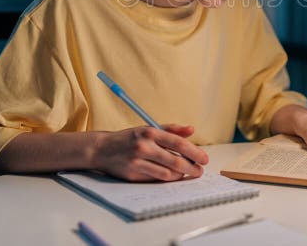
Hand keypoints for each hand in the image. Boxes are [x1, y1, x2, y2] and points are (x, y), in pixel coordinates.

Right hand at [92, 124, 208, 181]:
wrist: (102, 149)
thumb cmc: (130, 138)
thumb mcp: (148, 128)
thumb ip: (171, 129)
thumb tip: (191, 130)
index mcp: (150, 132)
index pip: (178, 142)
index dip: (194, 152)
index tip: (204, 158)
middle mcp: (144, 146)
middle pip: (175, 160)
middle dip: (192, 167)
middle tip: (200, 171)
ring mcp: (138, 161)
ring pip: (167, 173)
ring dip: (180, 175)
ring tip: (187, 173)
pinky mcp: (132, 174)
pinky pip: (155, 179)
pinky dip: (167, 178)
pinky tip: (173, 176)